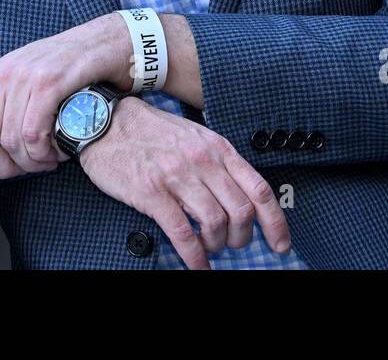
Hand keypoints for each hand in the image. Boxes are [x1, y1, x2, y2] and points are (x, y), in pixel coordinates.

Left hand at [0, 12, 130, 179]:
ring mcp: (26, 77)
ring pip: (11, 142)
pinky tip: (57, 151)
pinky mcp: (50, 83)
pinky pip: (33, 133)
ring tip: (48, 160)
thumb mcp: (21, 66)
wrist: (105, 42)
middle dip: (4, 167)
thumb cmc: (66, 60)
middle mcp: (3, 74)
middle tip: (26, 169)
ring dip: (31, 162)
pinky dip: (44, 152)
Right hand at [79, 96, 291, 269]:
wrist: (107, 122)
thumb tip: (240, 196)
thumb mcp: (194, 138)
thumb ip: (218, 163)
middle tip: (234, 246)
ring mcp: (177, 176)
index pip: (259, 189)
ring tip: (211, 249)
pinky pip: (183, 233)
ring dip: (218, 246)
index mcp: (218, 148)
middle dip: (243, 238)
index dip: (275, 222)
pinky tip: (197, 265)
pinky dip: (195, 256)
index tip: (280, 243)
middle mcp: (202, 161)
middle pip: (242, 211)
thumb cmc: (151, 132)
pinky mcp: (152, 193)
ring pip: (216, 224)